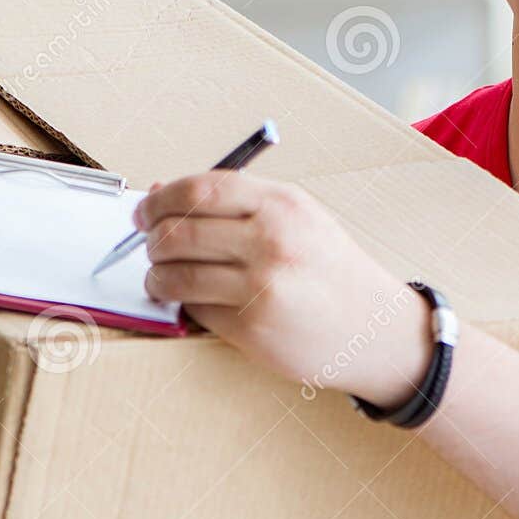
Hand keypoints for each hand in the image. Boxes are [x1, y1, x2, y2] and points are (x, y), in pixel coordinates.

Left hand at [135, 170, 431, 406]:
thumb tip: (161, 194)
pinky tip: (195, 301)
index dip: (161, 200)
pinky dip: (184, 305)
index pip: (200, 189)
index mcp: (281, 204)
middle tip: (148, 246)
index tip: (145, 211)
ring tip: (162, 279)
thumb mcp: (294, 219)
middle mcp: (271, 241)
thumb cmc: (328, 269)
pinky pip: (195, 310)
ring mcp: (261, 287)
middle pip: (179, 232)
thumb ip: (234, 204)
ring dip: (156, 278)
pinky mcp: (251, 329)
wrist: (372, 327)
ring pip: (176, 276)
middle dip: (151, 240)